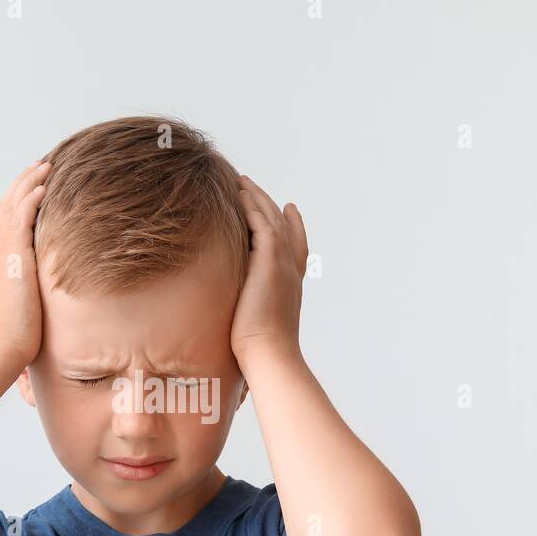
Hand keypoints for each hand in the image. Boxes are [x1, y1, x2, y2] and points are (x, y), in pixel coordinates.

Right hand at [0, 160, 49, 367]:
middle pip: (3, 210)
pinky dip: (30, 199)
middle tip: (36, 168)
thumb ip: (25, 296)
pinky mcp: (11, 258)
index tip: (29, 191)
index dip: (15, 206)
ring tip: (44, 167)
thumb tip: (39, 301)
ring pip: (11, 207)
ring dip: (28, 184)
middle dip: (20, 187)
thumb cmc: (9, 344)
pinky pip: (20, 218)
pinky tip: (44, 187)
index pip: (1, 227)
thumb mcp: (18, 312)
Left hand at [232, 174, 307, 360]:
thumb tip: (243, 319)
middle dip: (270, 205)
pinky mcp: (269, 260)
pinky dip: (252, 207)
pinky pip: (261, 223)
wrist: (269, 353)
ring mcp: (282, 263)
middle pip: (285, 226)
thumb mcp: (261, 325)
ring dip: (257, 198)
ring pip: (271, 219)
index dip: (294, 225)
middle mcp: (291, 270)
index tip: (289, 209)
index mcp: (292, 284)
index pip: (297, 247)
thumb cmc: (262, 351)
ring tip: (243, 182)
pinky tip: (240, 195)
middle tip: (256, 187)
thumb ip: (256, 311)